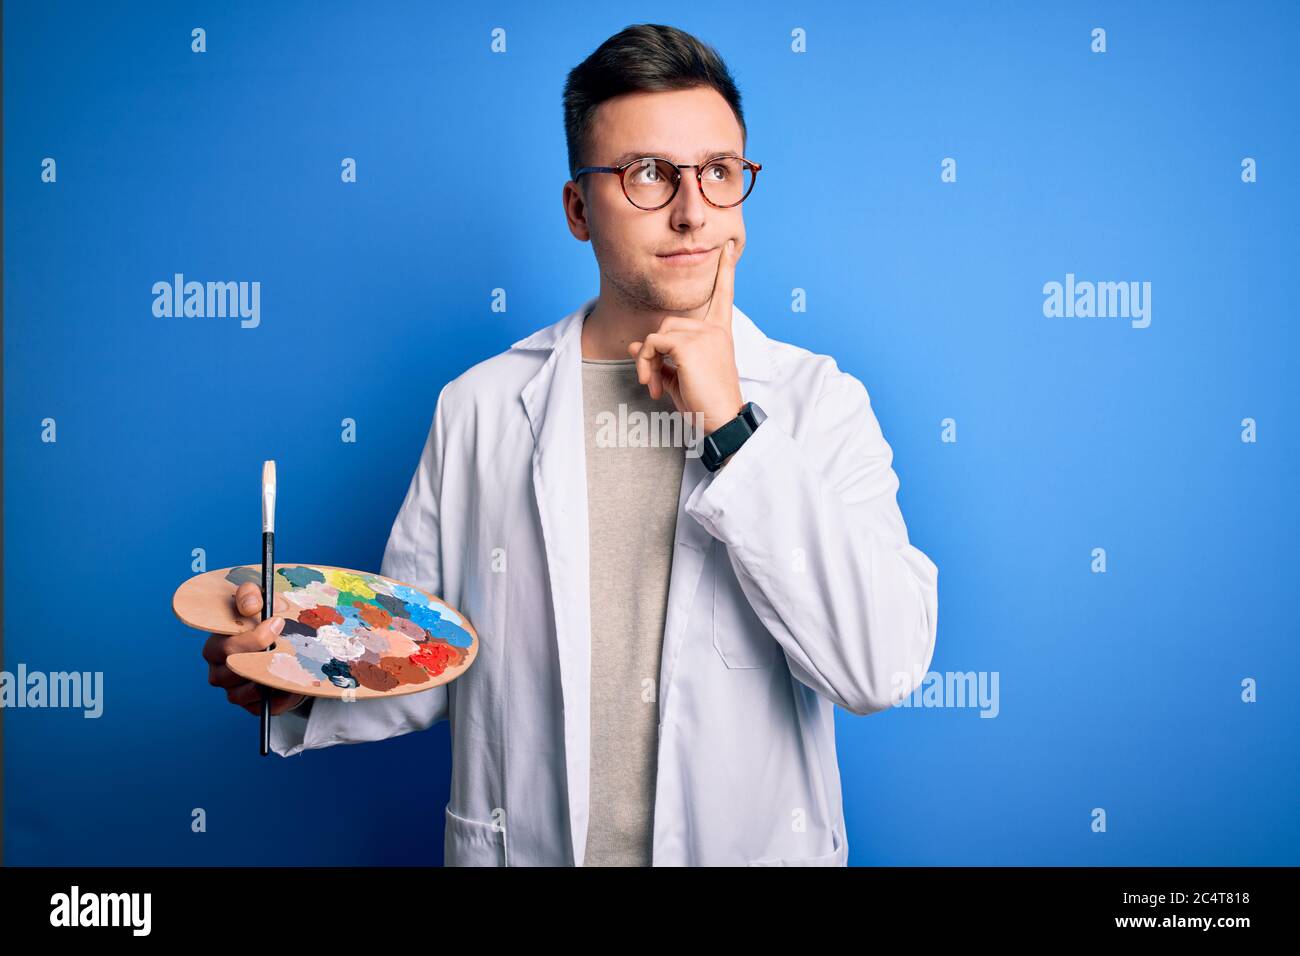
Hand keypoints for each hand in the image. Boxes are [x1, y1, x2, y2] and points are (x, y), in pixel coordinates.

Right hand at [202, 581, 306, 716]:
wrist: (283, 642)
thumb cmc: (264, 620)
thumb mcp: (257, 600)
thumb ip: (249, 594)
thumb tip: (251, 607)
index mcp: (215, 647)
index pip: (227, 647)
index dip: (253, 638)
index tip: (277, 623)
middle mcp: (219, 672)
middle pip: (236, 671)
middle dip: (264, 656)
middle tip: (287, 643)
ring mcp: (234, 692)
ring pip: (250, 691)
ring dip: (273, 676)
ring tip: (293, 660)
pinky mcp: (252, 706)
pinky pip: (266, 706)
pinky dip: (283, 695)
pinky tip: (295, 681)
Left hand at [628, 238, 745, 436]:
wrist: (721, 421)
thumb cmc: (706, 403)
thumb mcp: (680, 377)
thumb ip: (660, 358)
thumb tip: (633, 344)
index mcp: (720, 333)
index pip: (724, 296)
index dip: (725, 271)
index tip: (726, 246)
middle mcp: (714, 329)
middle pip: (668, 323)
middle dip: (652, 352)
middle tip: (652, 381)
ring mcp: (703, 334)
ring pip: (657, 334)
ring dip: (646, 360)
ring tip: (653, 386)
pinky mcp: (688, 345)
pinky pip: (652, 344)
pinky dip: (644, 363)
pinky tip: (653, 385)